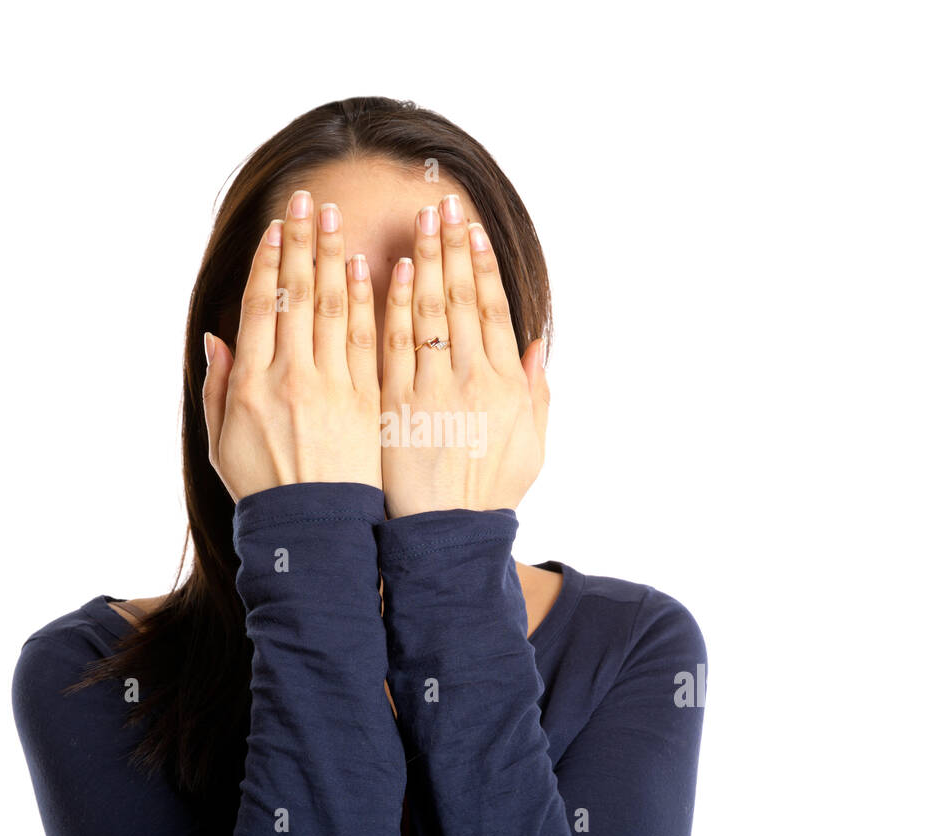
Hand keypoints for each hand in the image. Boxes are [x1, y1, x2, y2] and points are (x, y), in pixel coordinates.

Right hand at [202, 190, 380, 501]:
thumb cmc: (264, 487)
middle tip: (311, 200)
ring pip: (336, 308)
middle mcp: (291, 376)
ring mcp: (332, 386)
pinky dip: (372, 301)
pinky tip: (373, 268)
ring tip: (338, 219)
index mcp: (251, 383)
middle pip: (298, 294)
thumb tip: (215, 337)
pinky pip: (370, 341)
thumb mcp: (220, 441)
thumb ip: (217, 386)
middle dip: (304, 242)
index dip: (270, 260)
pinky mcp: (368, 401)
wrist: (314, 532)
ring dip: (337, 258)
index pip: (261, 304)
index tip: (278, 225)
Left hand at [379, 194, 548, 518]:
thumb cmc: (488, 493)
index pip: (493, 309)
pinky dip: (392, 305)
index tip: (473, 228)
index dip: (483, 265)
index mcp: (506, 386)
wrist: (444, 538)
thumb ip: (537, 392)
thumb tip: (538, 345)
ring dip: (423, 261)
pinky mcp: (394, 405)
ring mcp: (430, 390)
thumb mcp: (531, 446)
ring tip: (417, 220)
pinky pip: (390, 345)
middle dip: (451, 247)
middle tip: (442, 203)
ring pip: (426, 312)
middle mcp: (470, 380)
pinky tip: (390, 269)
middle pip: (460, 299)